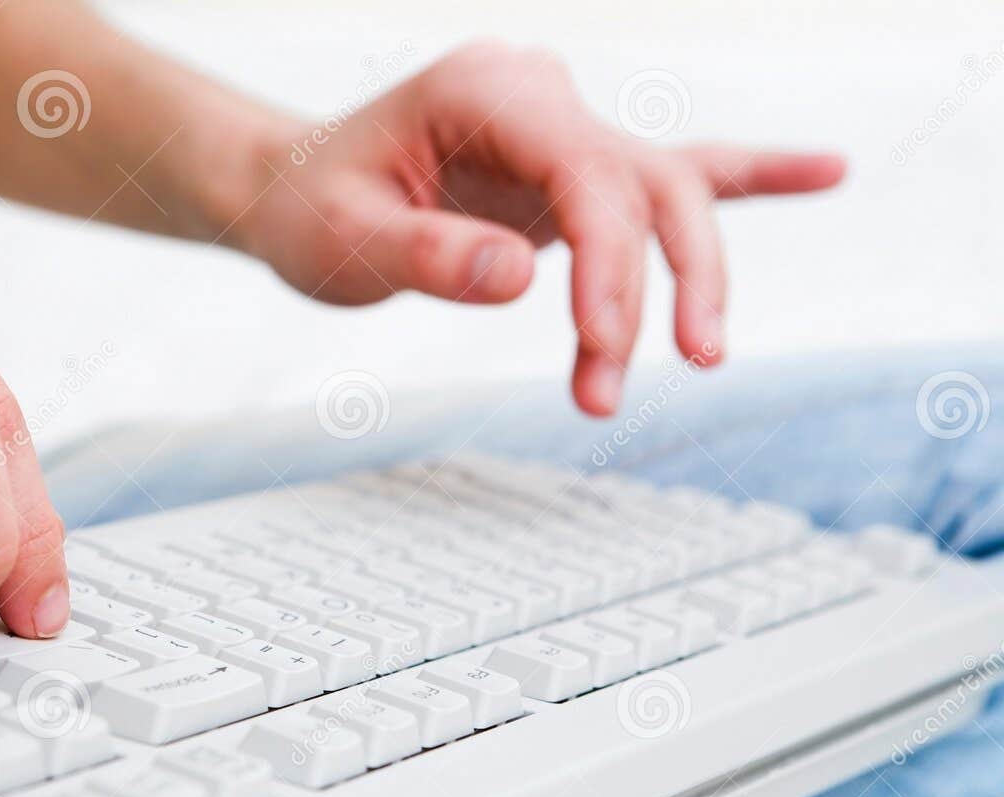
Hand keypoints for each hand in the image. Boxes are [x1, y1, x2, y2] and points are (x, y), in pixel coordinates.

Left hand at [237, 43, 845, 414]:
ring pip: (666, 196)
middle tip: (651, 371)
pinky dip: (752, 178)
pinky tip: (828, 172)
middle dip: (663, 283)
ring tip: (695, 363)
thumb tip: (519, 276)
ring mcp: (566, 129)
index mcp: (486, 91)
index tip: (603, 345)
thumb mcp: (347, 238)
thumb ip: (428, 254)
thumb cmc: (316, 206)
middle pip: (645, 182)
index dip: (609, 263)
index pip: (583, 172)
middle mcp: (541, 96)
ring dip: (683, 284)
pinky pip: (676, 172)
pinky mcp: (576, 172)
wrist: (300, 187)